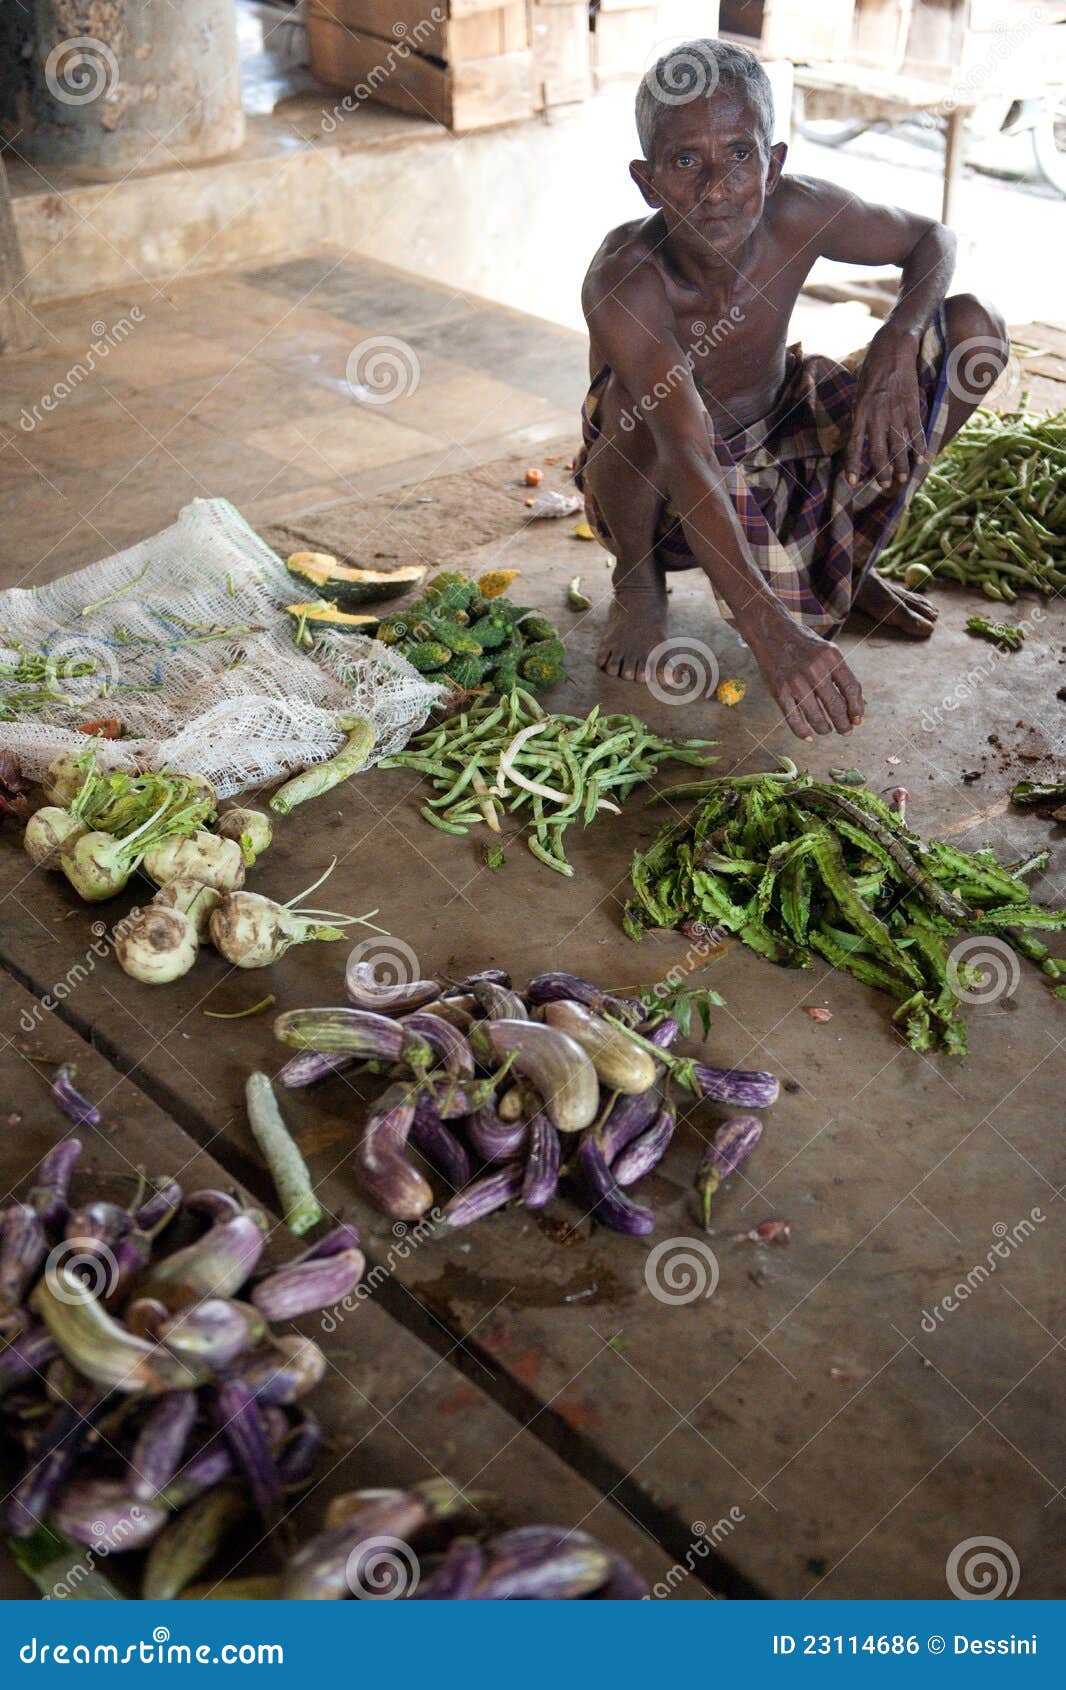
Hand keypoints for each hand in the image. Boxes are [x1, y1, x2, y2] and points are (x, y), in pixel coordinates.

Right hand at [748, 618, 863, 739]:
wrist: (771, 631)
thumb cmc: (804, 644)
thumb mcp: (828, 652)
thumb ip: (843, 676)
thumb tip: (860, 704)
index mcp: (832, 657)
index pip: (852, 689)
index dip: (857, 708)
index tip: (857, 720)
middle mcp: (815, 669)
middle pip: (836, 706)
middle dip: (843, 724)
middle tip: (845, 731)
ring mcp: (796, 681)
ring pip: (816, 716)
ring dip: (825, 729)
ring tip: (827, 730)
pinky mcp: (779, 690)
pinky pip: (793, 719)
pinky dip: (802, 732)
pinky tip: (808, 736)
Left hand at [844, 323, 925, 492]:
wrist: (893, 345)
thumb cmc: (872, 367)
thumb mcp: (859, 390)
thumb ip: (859, 413)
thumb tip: (857, 435)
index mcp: (860, 409)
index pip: (854, 444)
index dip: (853, 464)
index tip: (852, 481)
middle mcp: (877, 412)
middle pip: (879, 450)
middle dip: (882, 471)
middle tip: (885, 486)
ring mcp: (896, 409)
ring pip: (899, 444)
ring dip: (902, 464)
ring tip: (903, 480)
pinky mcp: (912, 403)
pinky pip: (916, 429)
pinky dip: (920, 445)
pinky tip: (923, 459)